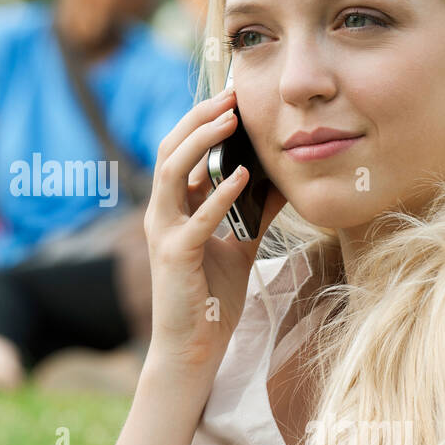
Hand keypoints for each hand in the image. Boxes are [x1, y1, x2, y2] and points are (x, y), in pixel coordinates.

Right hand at [143, 86, 285, 382]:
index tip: (234, 97)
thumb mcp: (240, 245)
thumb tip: (283, 181)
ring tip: (230, 122)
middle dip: (199, 119)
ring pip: (171, 173)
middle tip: (232, 96)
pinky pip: (195, 218)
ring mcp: (163, 233)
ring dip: (200, 143)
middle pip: (170, 150)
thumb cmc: (212, 298)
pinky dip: (217, 195)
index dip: (203, 121)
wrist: (194, 348)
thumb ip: (254, 213)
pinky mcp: (174, 256)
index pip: (180, 151)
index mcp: (174, 208)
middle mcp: (162, 214)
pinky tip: (240, 176)